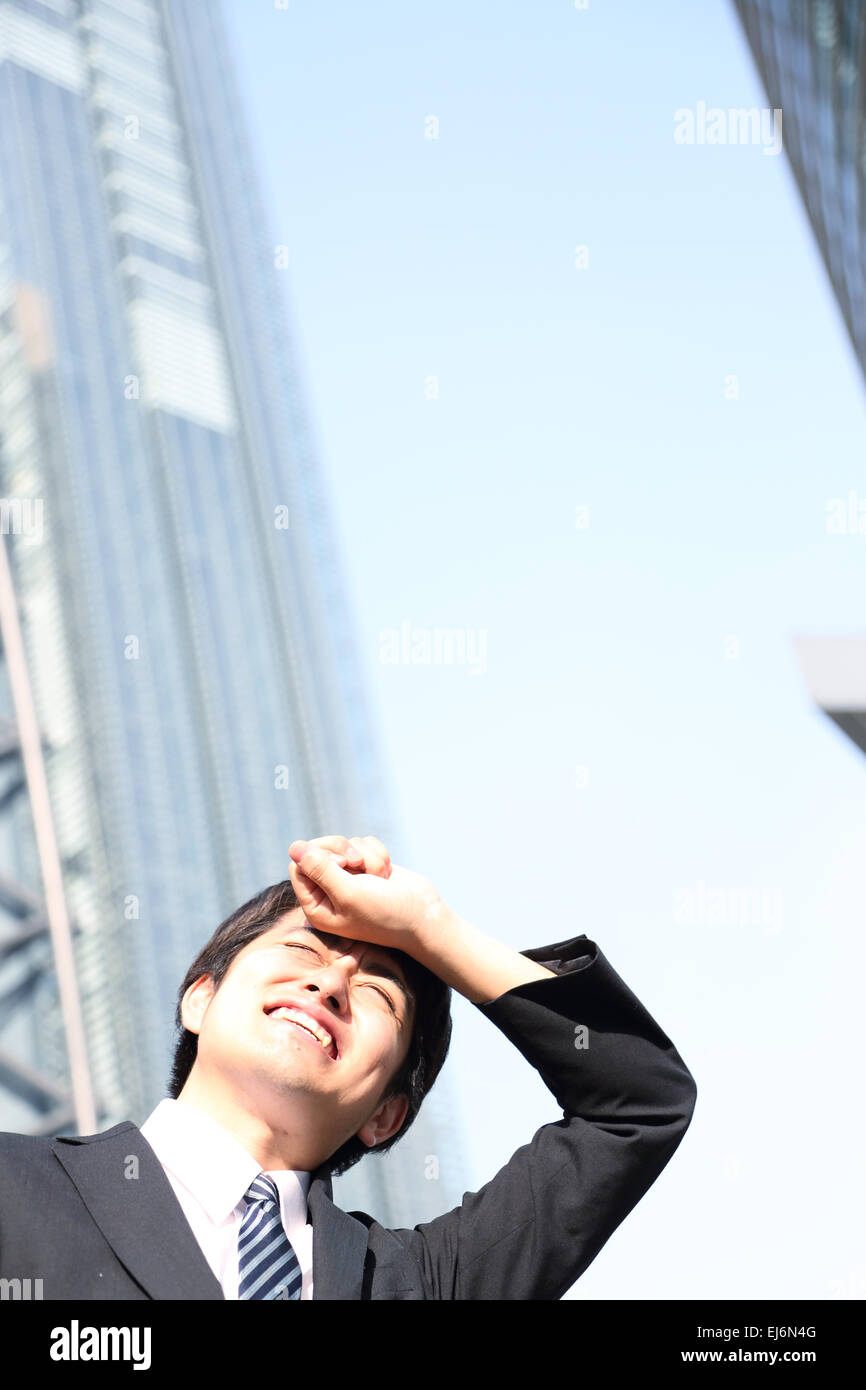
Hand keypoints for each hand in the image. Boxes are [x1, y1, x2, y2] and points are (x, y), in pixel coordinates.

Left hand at [288, 835, 443, 949]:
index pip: (299, 866)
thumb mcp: (349, 894)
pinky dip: (377, 853)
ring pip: (345, 844)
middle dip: (342, 850)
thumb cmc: (384, 914)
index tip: (341, 863)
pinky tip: (387, 873)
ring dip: (365, 854)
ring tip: (378, 876)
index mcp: (316, 905)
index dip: (318, 856)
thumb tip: (294, 847)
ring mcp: (349, 878)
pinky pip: (363, 843)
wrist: (424, 915)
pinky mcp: (367, 867)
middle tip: (358, 863)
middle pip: (319, 850)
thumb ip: (320, 870)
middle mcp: (329, 891)